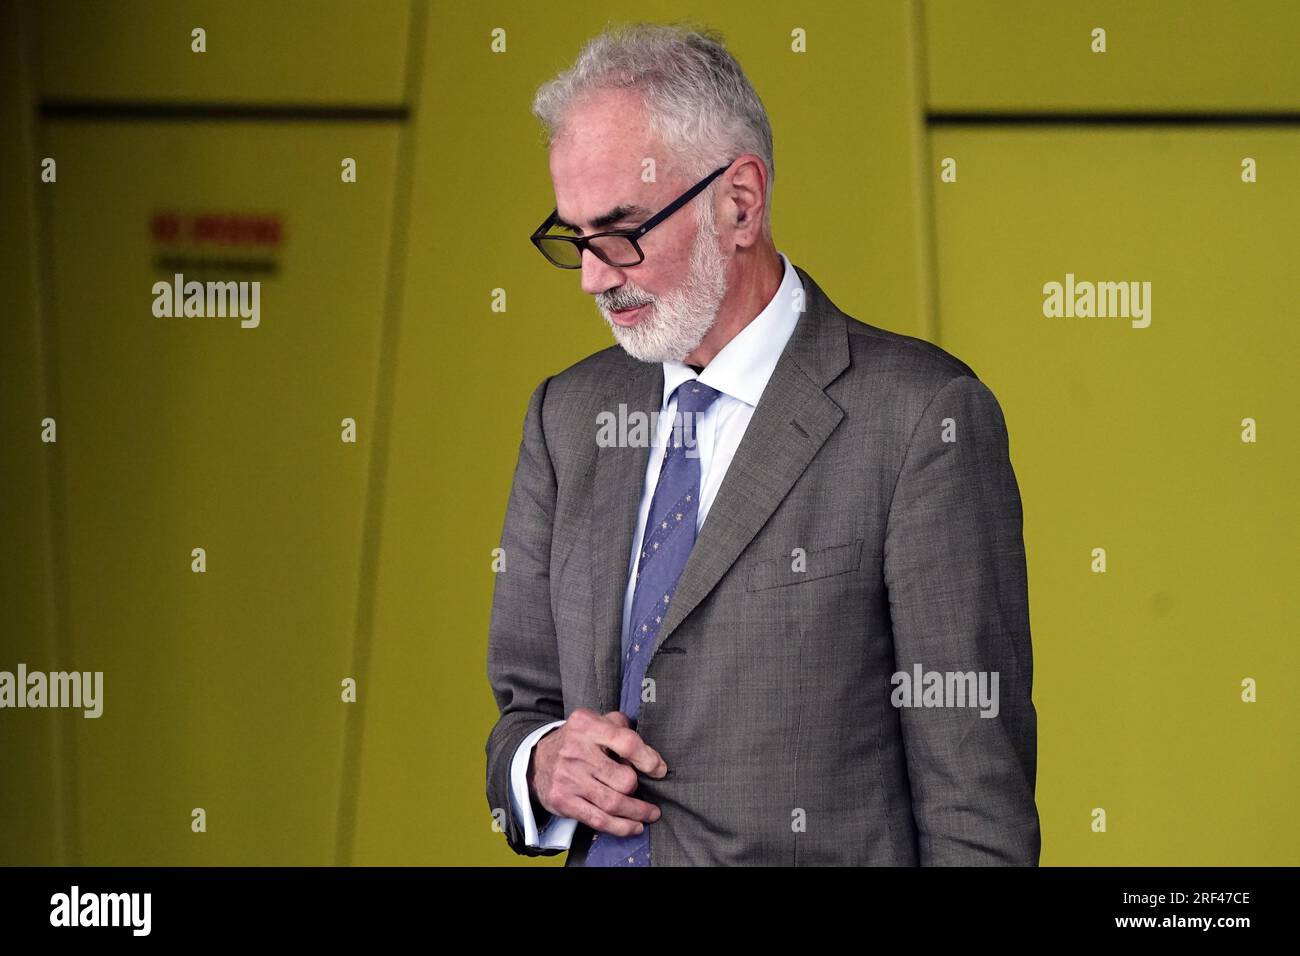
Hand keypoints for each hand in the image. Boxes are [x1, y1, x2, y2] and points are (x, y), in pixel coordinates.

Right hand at [527, 708, 666, 836]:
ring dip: (638, 812)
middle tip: (641, 789)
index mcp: (587, 725)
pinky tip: (634, 826)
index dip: (648, 759)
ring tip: (650, 814)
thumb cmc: (576, 741)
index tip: (659, 770)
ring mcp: (568, 778)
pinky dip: (621, 827)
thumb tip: (650, 754)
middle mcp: (576, 751)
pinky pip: (598, 820)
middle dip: (637, 786)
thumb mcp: (594, 722)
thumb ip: (621, 727)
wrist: (536, 760)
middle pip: (623, 778)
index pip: (626, 742)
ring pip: (614, 802)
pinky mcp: (563, 801)